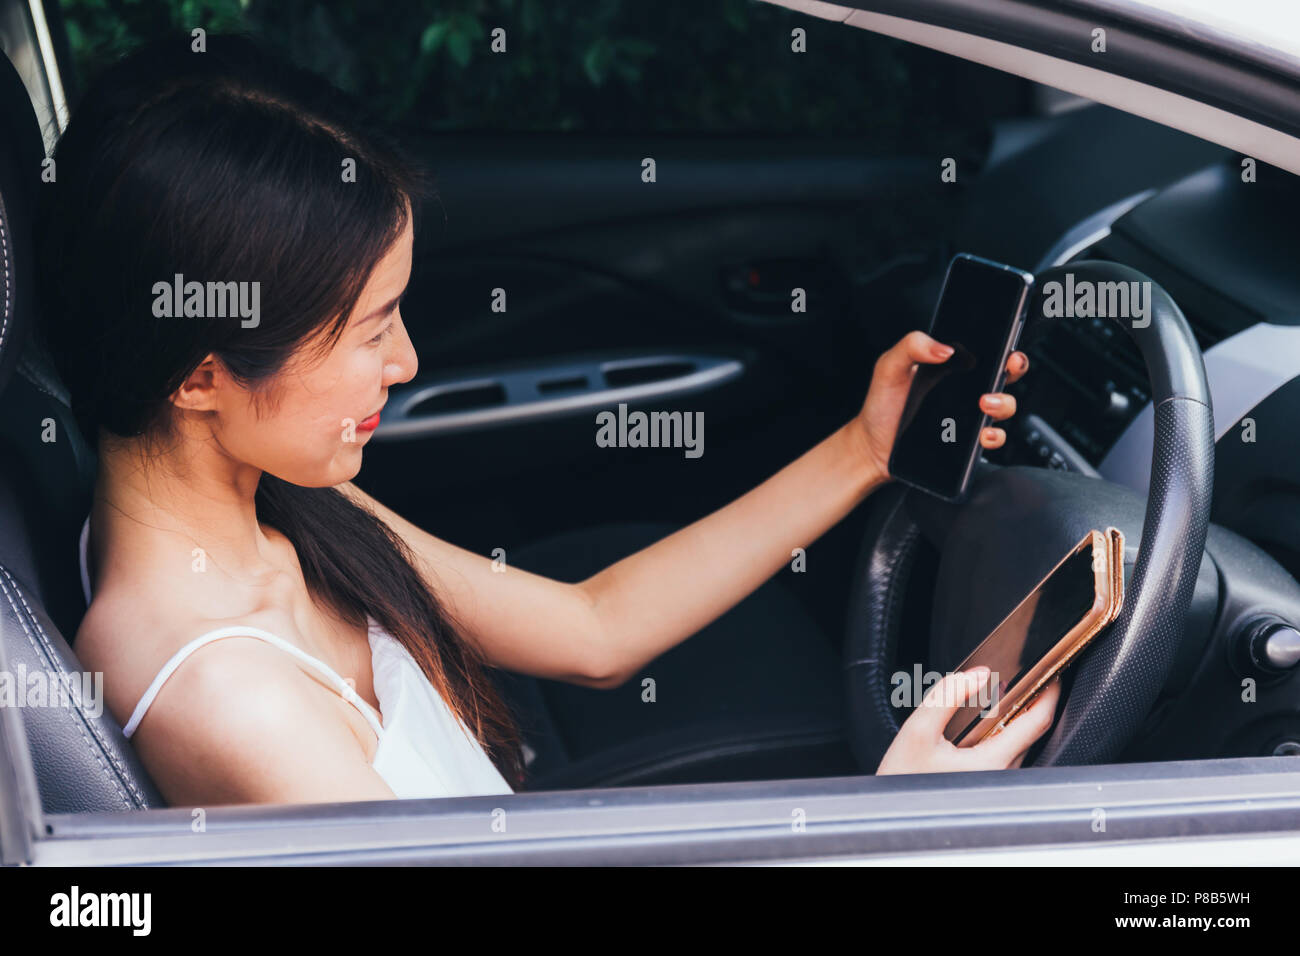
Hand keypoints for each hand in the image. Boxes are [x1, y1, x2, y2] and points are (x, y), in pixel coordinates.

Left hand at [853, 331, 1028, 482]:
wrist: (873, 445)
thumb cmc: (882, 403)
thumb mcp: (890, 367)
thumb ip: (912, 346)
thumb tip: (944, 348)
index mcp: (952, 366)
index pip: (987, 350)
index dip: (1004, 345)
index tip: (1006, 346)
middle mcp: (966, 389)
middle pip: (1006, 374)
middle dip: (1015, 368)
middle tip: (1005, 368)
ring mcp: (969, 416)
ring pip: (1005, 406)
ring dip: (1004, 403)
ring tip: (984, 404)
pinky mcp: (967, 441)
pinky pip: (993, 438)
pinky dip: (994, 436)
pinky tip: (981, 434)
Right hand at [876, 669, 1061, 774]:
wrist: (890, 814)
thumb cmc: (902, 781)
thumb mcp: (917, 730)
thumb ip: (948, 696)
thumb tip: (978, 674)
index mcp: (992, 762)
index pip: (1036, 723)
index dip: (1049, 695)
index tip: (1052, 676)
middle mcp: (1001, 776)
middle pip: (1029, 732)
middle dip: (1027, 703)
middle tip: (1019, 678)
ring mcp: (996, 783)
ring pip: (1016, 744)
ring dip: (1012, 719)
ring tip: (997, 697)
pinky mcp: (986, 786)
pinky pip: (1003, 754)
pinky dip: (998, 733)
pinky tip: (979, 724)